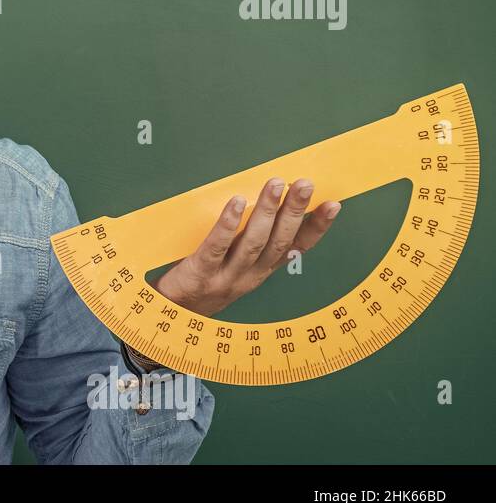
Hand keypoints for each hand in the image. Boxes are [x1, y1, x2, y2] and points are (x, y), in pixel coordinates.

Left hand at [151, 177, 340, 316]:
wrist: (169, 318)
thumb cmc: (200, 284)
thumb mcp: (231, 268)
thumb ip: (245, 242)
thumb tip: (262, 202)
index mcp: (260, 273)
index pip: (295, 249)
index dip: (316, 228)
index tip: (333, 204)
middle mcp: (248, 277)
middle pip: (277, 242)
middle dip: (294, 212)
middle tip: (305, 184)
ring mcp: (225, 277)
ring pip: (253, 243)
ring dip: (267, 212)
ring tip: (276, 184)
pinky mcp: (200, 274)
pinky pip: (217, 247)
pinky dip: (228, 224)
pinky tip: (236, 202)